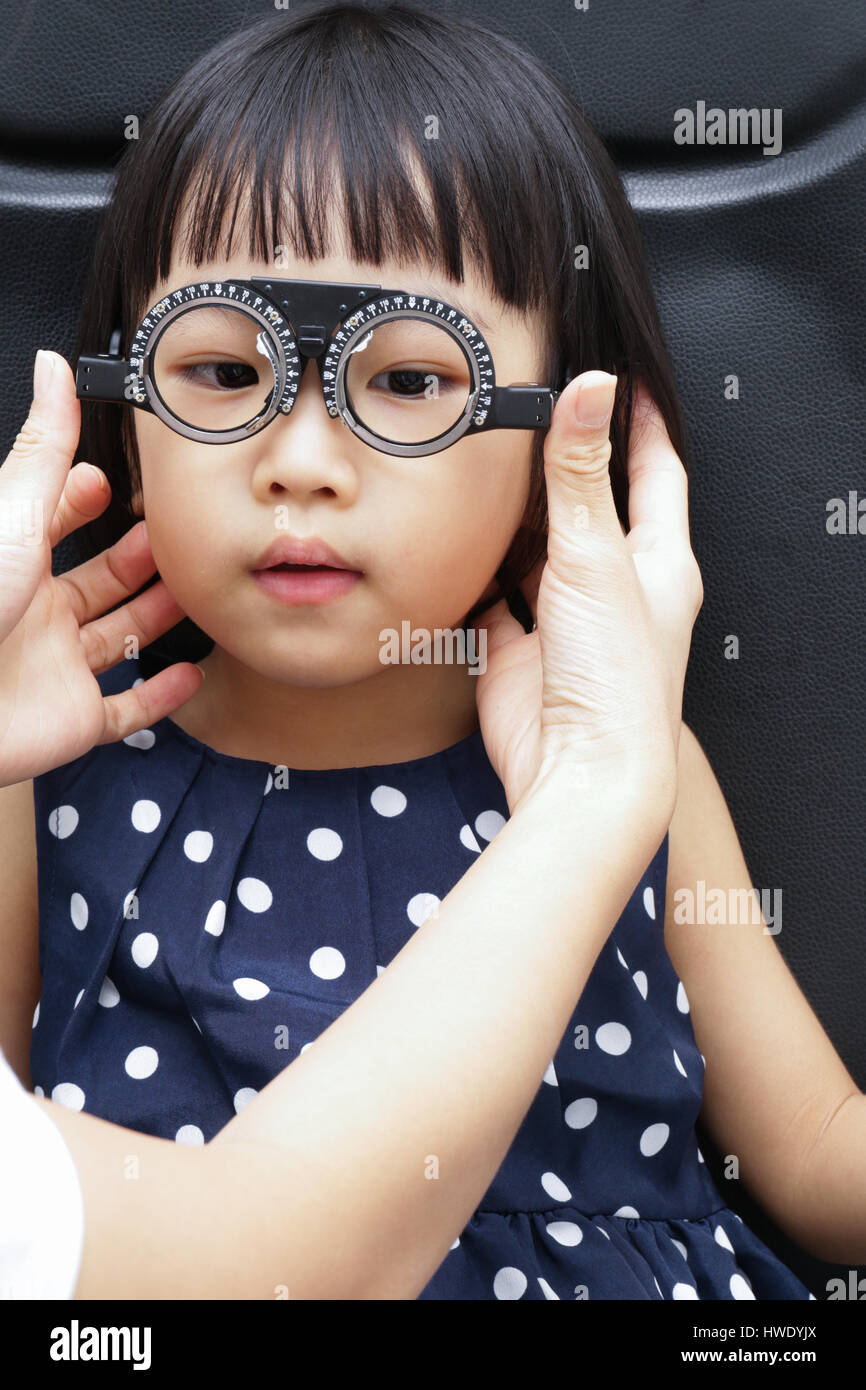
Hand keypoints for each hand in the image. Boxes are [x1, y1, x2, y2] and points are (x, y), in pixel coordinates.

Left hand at [0, 349, 203, 786]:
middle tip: (173, 533)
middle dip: (137, 555)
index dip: (85, 501)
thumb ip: (45, 448)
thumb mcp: (13, 512)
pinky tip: (188, 671)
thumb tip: (55, 371)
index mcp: (14, 559)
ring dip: (160, 613)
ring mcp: (56, 666)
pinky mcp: (74, 717)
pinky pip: (128, 708)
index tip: (115, 483)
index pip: (55, 523)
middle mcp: (36, 612)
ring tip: (196, 588)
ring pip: (121, 636)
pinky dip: (162, 694)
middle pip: (99, 580)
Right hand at [471, 370, 702, 816]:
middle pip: (587, 509)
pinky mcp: (517, 649)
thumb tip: (590, 389)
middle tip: (529, 412)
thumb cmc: (616, 675)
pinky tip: (453, 540)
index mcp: (658, 562)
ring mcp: (562, 620)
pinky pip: (491, 598)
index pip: (657, 475)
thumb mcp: (597, 556)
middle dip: (561, 466)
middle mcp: (613, 587)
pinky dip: (474, 572)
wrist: (578, 769)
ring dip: (512, 519)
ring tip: (483, 464)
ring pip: (535, 552)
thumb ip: (581, 472)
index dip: (642, 425)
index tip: (627, 382)